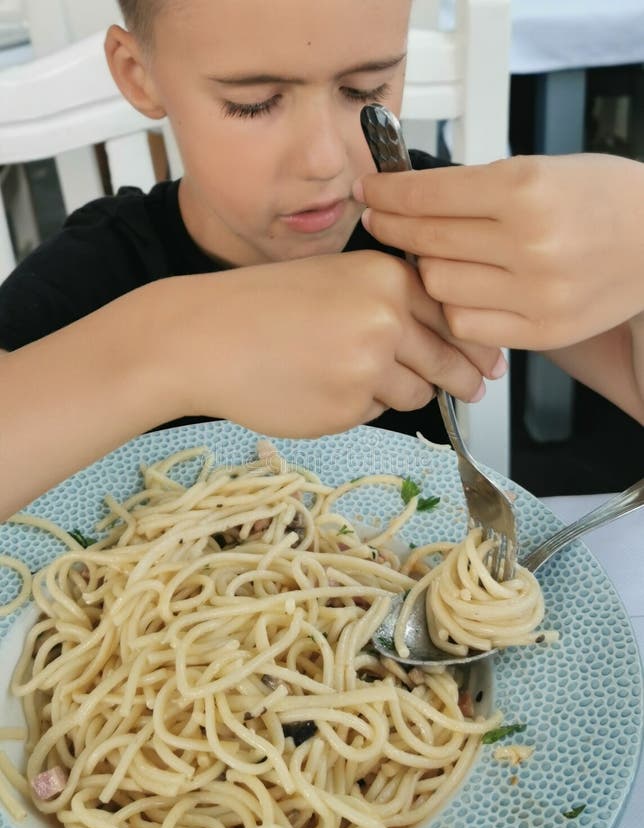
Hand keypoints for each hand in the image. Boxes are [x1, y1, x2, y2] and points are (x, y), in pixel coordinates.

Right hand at [164, 251, 503, 436]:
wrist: (204, 338)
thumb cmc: (263, 307)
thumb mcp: (337, 281)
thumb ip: (393, 304)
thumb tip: (450, 345)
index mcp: (386, 278)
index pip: (456, 315)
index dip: (475, 341)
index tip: (487, 358)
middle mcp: (385, 319)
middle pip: (448, 360)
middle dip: (464, 378)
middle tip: (477, 387)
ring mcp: (367, 368)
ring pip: (415, 393)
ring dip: (400, 391)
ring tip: (352, 374)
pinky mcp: (346, 408)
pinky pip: (375, 412)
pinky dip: (360, 406)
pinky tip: (322, 386)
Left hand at [354, 154, 643, 349]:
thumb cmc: (603, 198)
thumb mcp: (541, 170)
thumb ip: (476, 188)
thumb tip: (408, 198)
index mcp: (527, 189)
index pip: (429, 194)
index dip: (388, 194)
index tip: (369, 191)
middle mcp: (530, 244)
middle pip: (426, 243)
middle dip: (393, 228)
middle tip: (381, 220)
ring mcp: (536, 294)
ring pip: (438, 287)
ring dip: (424, 269)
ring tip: (429, 255)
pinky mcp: (542, 331)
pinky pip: (466, 324)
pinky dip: (452, 306)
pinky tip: (458, 288)